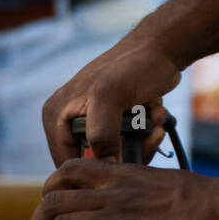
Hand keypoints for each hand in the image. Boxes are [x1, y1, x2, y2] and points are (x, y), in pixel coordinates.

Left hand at [25, 159, 218, 219]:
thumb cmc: (203, 199)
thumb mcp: (162, 182)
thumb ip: (139, 190)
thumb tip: (134, 206)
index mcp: (121, 174)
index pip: (67, 171)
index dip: (49, 191)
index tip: (47, 212)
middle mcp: (111, 192)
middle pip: (52, 202)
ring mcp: (116, 216)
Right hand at [42, 33, 182, 164]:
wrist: (162, 50)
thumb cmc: (133, 65)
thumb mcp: (110, 96)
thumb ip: (100, 133)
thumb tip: (104, 167)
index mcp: (56, 115)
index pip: (66, 164)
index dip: (94, 169)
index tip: (123, 161)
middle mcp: (70, 120)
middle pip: (94, 162)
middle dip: (125, 153)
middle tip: (147, 134)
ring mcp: (94, 121)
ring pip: (116, 156)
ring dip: (141, 143)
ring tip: (154, 120)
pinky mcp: (116, 121)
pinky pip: (129, 145)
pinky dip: (146, 135)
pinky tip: (157, 115)